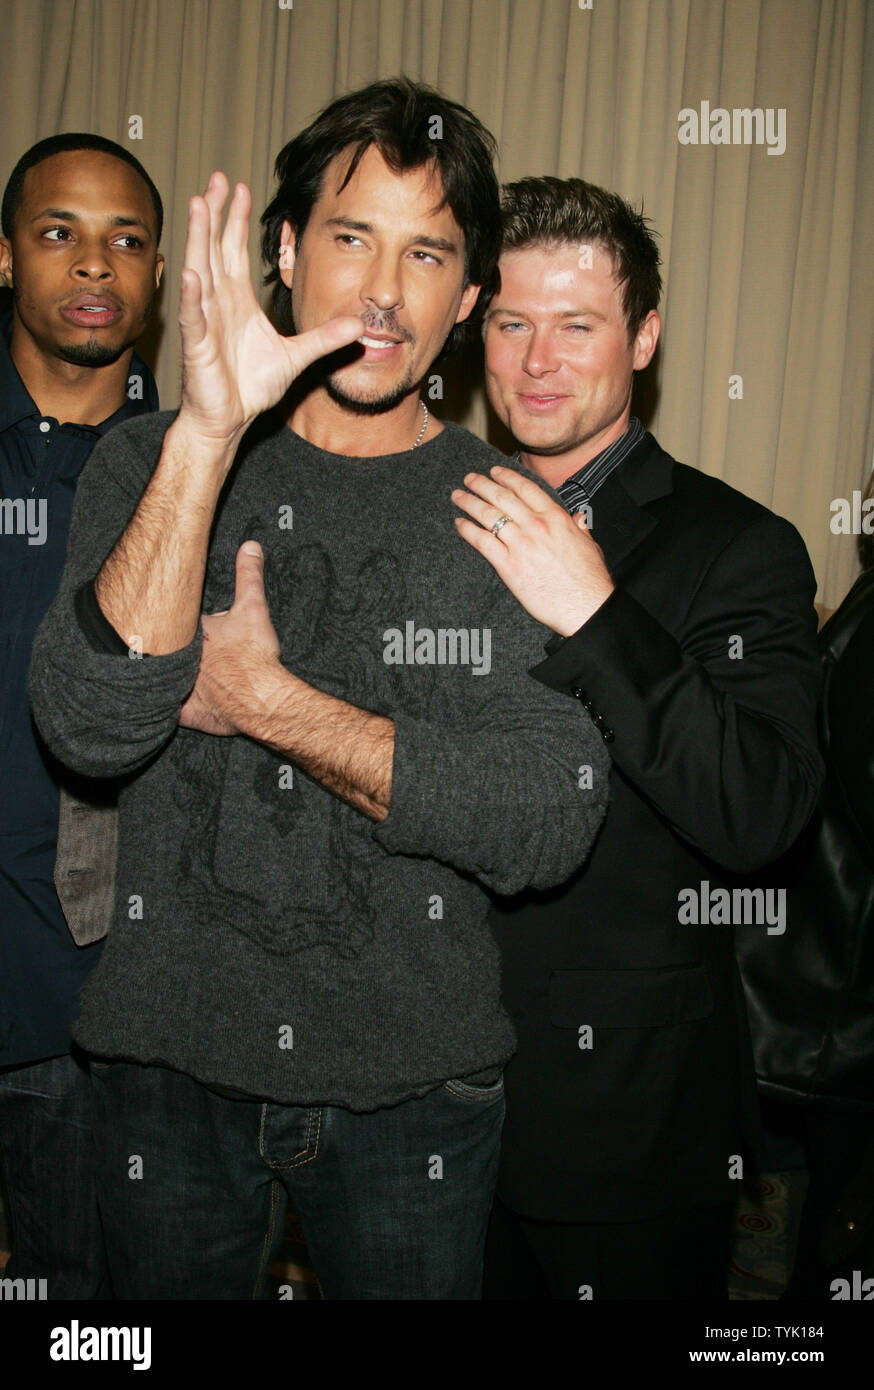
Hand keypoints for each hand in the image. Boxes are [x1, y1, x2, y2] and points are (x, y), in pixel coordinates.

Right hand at [178, 172, 363, 445]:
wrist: (229, 419)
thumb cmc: (251, 386)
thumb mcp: (297, 356)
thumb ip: (326, 339)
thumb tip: (359, 326)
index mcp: (236, 299)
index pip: (233, 249)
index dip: (236, 219)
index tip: (240, 187)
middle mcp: (216, 302)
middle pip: (213, 247)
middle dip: (215, 213)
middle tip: (217, 179)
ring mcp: (204, 320)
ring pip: (199, 270)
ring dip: (198, 239)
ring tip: (199, 205)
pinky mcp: (197, 345)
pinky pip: (193, 316)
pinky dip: (192, 296)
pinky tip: (191, 273)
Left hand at [179, 541, 281, 735]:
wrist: (261, 697)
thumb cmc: (254, 655)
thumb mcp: (253, 607)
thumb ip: (248, 575)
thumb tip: (250, 546)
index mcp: (193, 633)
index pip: (177, 623)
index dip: (180, 624)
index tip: (185, 627)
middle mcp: (181, 659)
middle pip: (168, 652)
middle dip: (171, 651)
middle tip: (181, 651)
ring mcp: (182, 688)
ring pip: (166, 681)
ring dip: (167, 679)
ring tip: (172, 675)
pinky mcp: (188, 714)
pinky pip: (172, 713)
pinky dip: (171, 712)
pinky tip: (171, 708)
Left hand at [452, 465, 613, 635]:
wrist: (586, 606)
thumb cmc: (590, 579)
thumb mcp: (589, 545)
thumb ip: (580, 527)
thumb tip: (579, 517)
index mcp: (556, 518)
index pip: (526, 489)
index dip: (507, 477)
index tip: (495, 471)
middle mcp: (536, 526)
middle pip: (503, 497)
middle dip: (482, 485)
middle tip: (469, 478)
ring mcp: (521, 545)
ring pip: (489, 516)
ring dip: (470, 503)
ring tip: (457, 496)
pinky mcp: (509, 566)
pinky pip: (483, 542)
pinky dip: (468, 530)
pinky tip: (459, 524)